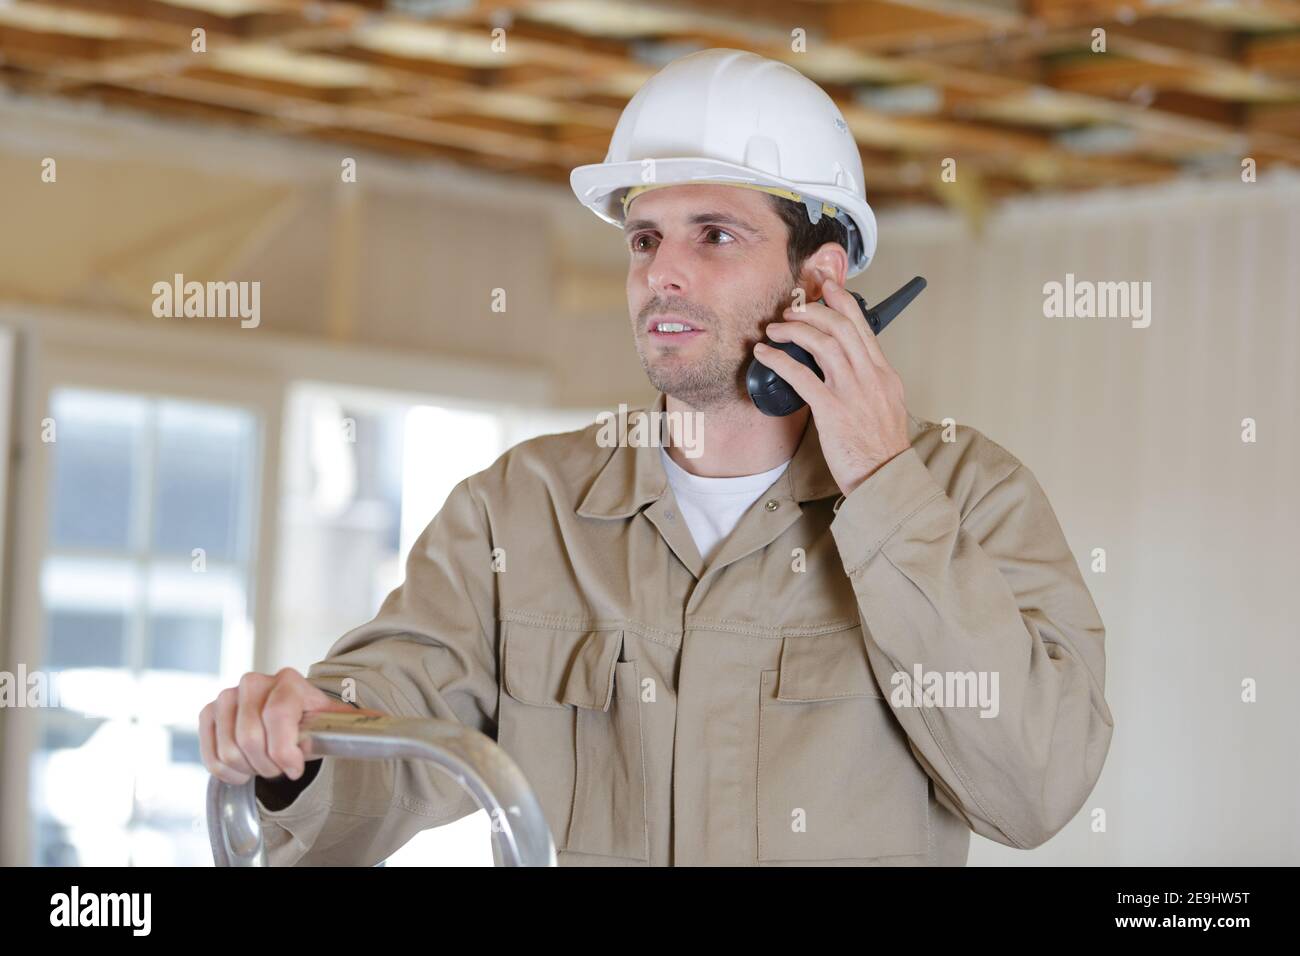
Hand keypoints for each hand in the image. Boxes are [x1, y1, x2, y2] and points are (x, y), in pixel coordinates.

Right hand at [199, 667, 382, 784]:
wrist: (290, 716)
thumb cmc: (313, 723)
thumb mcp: (336, 723)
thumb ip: (361, 723)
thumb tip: (387, 723)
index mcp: (291, 682)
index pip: (277, 718)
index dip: (283, 752)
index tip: (295, 769)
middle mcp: (256, 682)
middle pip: (248, 738)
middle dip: (267, 765)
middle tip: (280, 768)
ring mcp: (229, 695)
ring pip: (228, 748)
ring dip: (247, 768)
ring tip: (264, 765)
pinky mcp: (211, 711)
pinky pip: (209, 751)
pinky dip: (225, 769)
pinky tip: (242, 768)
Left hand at [754, 278, 910, 497]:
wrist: (885, 477)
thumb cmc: (881, 448)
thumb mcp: (885, 405)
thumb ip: (869, 381)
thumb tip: (849, 366)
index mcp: (883, 374)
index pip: (862, 326)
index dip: (841, 301)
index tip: (826, 288)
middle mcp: (870, 376)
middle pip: (840, 326)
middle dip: (811, 311)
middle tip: (791, 310)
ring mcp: (851, 392)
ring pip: (823, 343)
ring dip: (794, 330)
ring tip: (775, 329)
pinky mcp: (832, 411)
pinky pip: (801, 375)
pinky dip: (779, 360)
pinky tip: (765, 355)